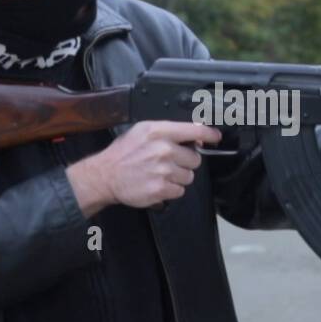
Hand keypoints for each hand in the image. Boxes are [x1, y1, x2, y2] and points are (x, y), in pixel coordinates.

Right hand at [67, 121, 220, 215]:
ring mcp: (163, 170)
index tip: (215, 137)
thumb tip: (194, 136)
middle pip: (195, 159)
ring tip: (160, 174)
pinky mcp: (161, 189)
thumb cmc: (123, 153)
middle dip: (185, 162)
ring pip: (189, 176)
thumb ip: (168, 131)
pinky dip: (171, 190)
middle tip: (169, 163)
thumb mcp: (142, 131)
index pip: (195, 131)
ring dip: (178, 177)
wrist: (105, 175)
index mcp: (159, 132)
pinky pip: (180, 190)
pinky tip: (157, 183)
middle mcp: (163, 149)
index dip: (209, 135)